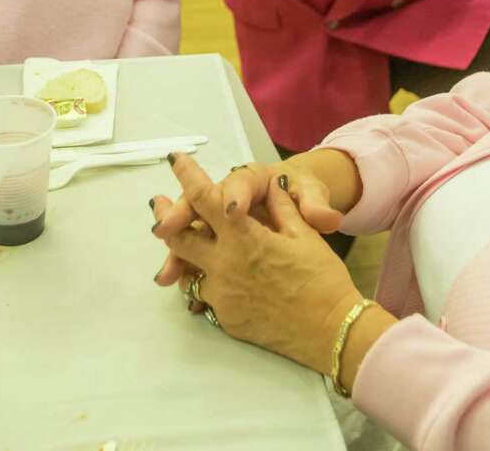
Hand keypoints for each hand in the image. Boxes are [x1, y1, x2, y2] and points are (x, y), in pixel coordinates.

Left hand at [158, 153, 362, 373]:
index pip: (205, 199)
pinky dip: (208, 281)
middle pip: (179, 236)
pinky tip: (218, 278)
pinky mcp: (227, 318)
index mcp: (243, 237)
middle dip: (167, 216)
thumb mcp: (304, 234)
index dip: (187, 176)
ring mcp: (222, 295)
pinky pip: (208, 294)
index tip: (175, 160)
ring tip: (181, 243)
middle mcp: (224, 265)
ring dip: (182, 254)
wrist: (331, 329)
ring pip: (188, 270)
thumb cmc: (322, 277)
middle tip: (158, 204)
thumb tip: (272, 186)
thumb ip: (281, 208)